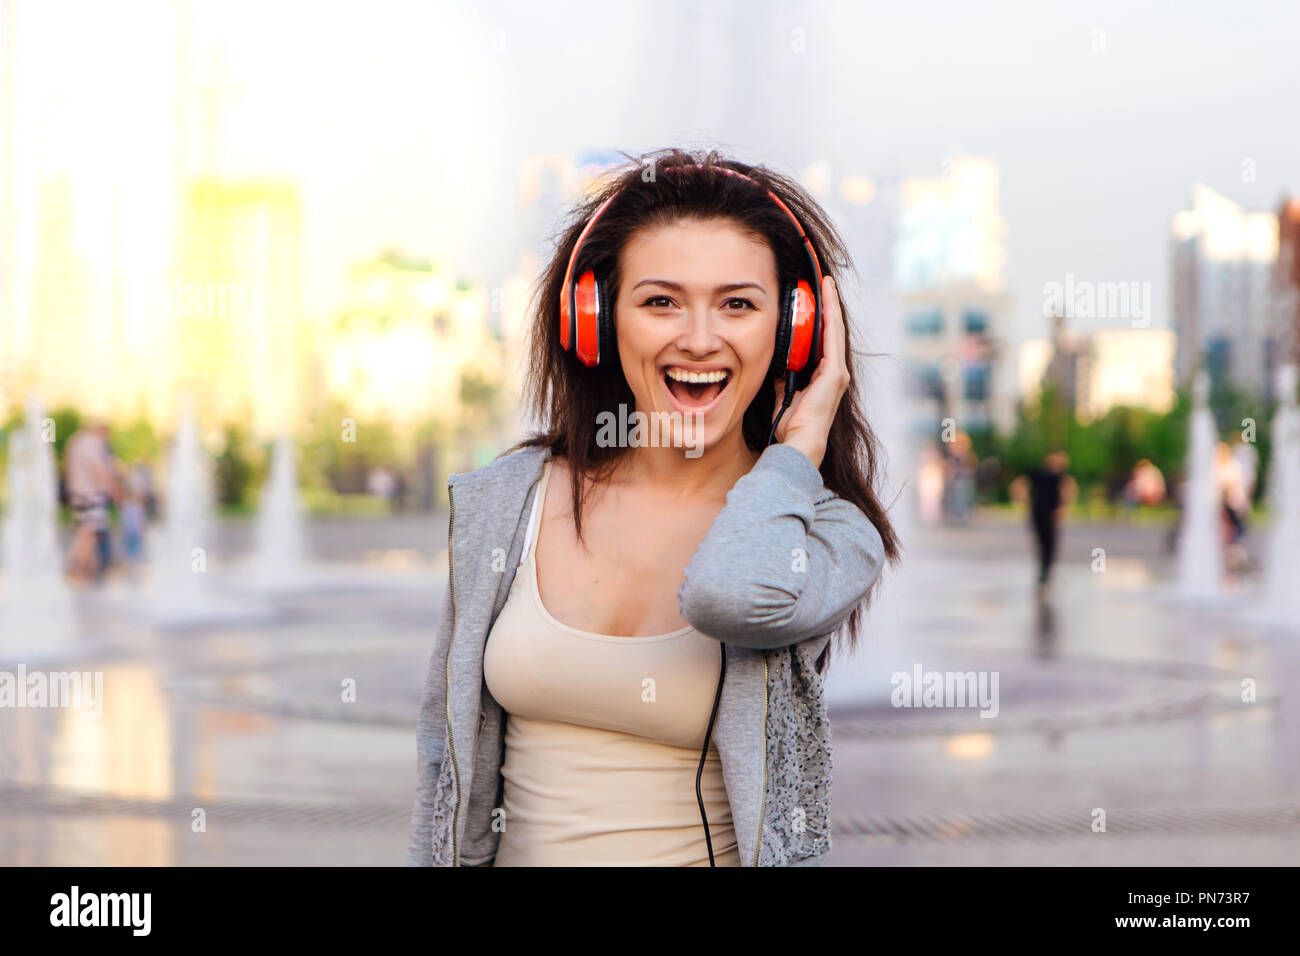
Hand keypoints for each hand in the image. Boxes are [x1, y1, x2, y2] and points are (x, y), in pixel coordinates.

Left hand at [770, 275, 850, 469]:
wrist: (799, 441)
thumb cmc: (791, 424)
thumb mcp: (783, 393)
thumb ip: (783, 378)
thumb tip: (775, 365)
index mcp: (823, 377)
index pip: (823, 342)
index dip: (820, 320)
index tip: (815, 299)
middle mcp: (835, 372)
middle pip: (831, 332)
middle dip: (827, 307)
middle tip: (822, 283)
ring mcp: (837, 371)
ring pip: (834, 330)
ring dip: (830, 306)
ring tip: (825, 284)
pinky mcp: (834, 372)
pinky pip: (831, 337)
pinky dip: (830, 316)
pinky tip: (826, 298)